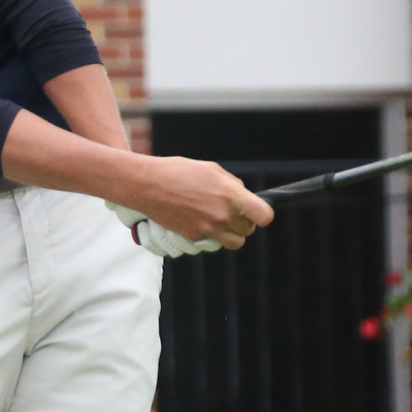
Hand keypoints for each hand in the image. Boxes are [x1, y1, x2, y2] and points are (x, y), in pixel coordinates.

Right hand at [114, 156, 273, 249]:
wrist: (148, 185)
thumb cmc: (179, 172)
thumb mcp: (211, 169)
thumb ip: (232, 184)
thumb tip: (243, 196)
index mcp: (230, 195)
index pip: (263, 215)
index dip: (262, 214)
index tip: (257, 212)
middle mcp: (222, 215)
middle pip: (249, 230)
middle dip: (244, 222)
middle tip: (233, 212)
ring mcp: (208, 229)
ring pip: (235, 242)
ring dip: (232, 233)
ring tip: (221, 220)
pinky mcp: (194, 237)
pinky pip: (213, 242)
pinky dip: (211, 234)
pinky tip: (200, 219)